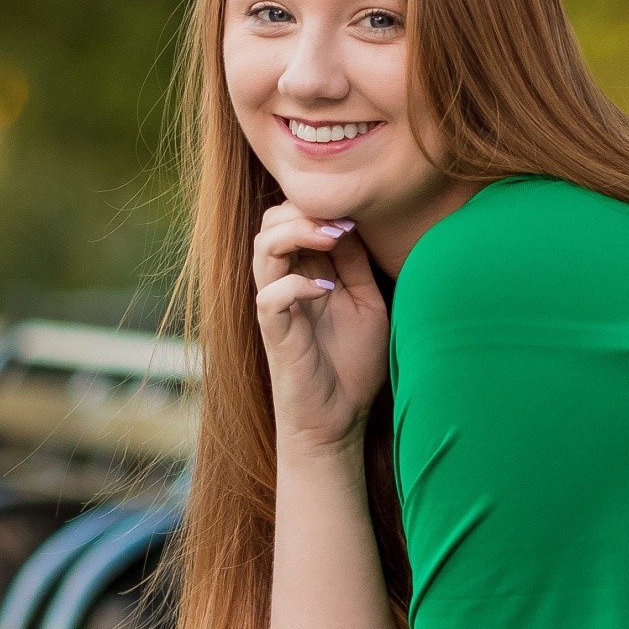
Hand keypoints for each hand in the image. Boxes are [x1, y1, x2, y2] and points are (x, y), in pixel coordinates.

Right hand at [252, 199, 386, 453]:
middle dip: (304, 210)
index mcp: (305, 271)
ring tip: (333, 238)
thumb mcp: (366, 303)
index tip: (358, 213)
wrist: (339, 422)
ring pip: (262, 248)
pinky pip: (268, 297)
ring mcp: (277, 307)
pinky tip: (326, 290)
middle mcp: (285, 283)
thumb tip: (353, 221)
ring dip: (297, 233)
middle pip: (271, 222)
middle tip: (342, 221)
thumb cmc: (352, 366)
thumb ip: (356, 265)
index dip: (320, 206)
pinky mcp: (275, 334)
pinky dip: (295, 285)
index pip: (295, 218)